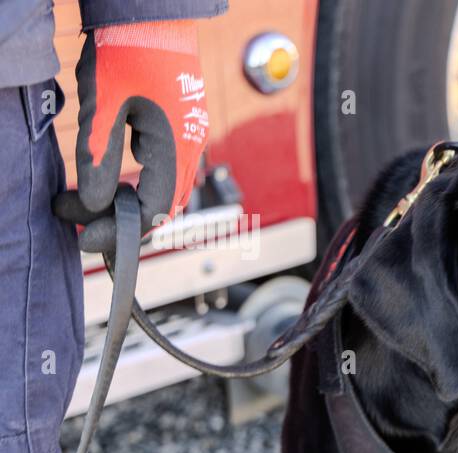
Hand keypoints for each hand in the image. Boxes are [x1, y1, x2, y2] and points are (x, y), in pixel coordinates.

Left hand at [53, 20, 209, 252]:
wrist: (150, 14)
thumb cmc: (127, 51)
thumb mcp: (103, 106)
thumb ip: (99, 158)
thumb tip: (94, 204)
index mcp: (175, 146)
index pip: (152, 210)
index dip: (117, 230)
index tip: (84, 238)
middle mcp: (189, 146)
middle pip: (162, 207)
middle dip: (121, 223)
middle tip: (81, 226)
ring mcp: (188, 136)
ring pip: (164, 190)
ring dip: (129, 204)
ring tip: (91, 206)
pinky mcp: (179, 125)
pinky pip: (165, 169)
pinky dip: (138, 183)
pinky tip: (113, 177)